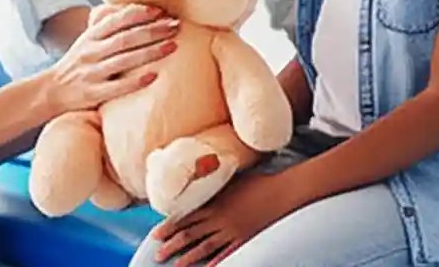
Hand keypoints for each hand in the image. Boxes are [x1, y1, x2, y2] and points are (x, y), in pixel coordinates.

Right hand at [42, 4, 177, 113]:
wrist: (51, 90)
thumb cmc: (77, 63)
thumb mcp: (87, 40)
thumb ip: (107, 28)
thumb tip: (137, 11)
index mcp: (91, 36)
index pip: (116, 20)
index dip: (139, 14)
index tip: (160, 11)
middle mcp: (90, 52)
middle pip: (125, 38)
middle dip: (152, 30)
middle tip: (175, 26)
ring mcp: (91, 73)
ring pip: (123, 60)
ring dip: (150, 52)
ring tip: (172, 46)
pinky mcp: (92, 93)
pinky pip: (116, 87)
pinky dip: (135, 81)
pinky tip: (153, 76)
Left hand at [149, 171, 287, 265]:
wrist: (282, 192)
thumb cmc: (258, 183)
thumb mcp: (232, 180)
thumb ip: (215, 185)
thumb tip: (199, 181)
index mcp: (215, 203)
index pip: (186, 217)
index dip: (170, 227)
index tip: (156, 234)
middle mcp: (220, 219)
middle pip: (192, 234)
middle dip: (173, 245)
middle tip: (159, 254)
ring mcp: (233, 232)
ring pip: (205, 247)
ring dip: (188, 258)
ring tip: (176, 266)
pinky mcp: (245, 240)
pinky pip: (227, 254)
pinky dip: (216, 263)